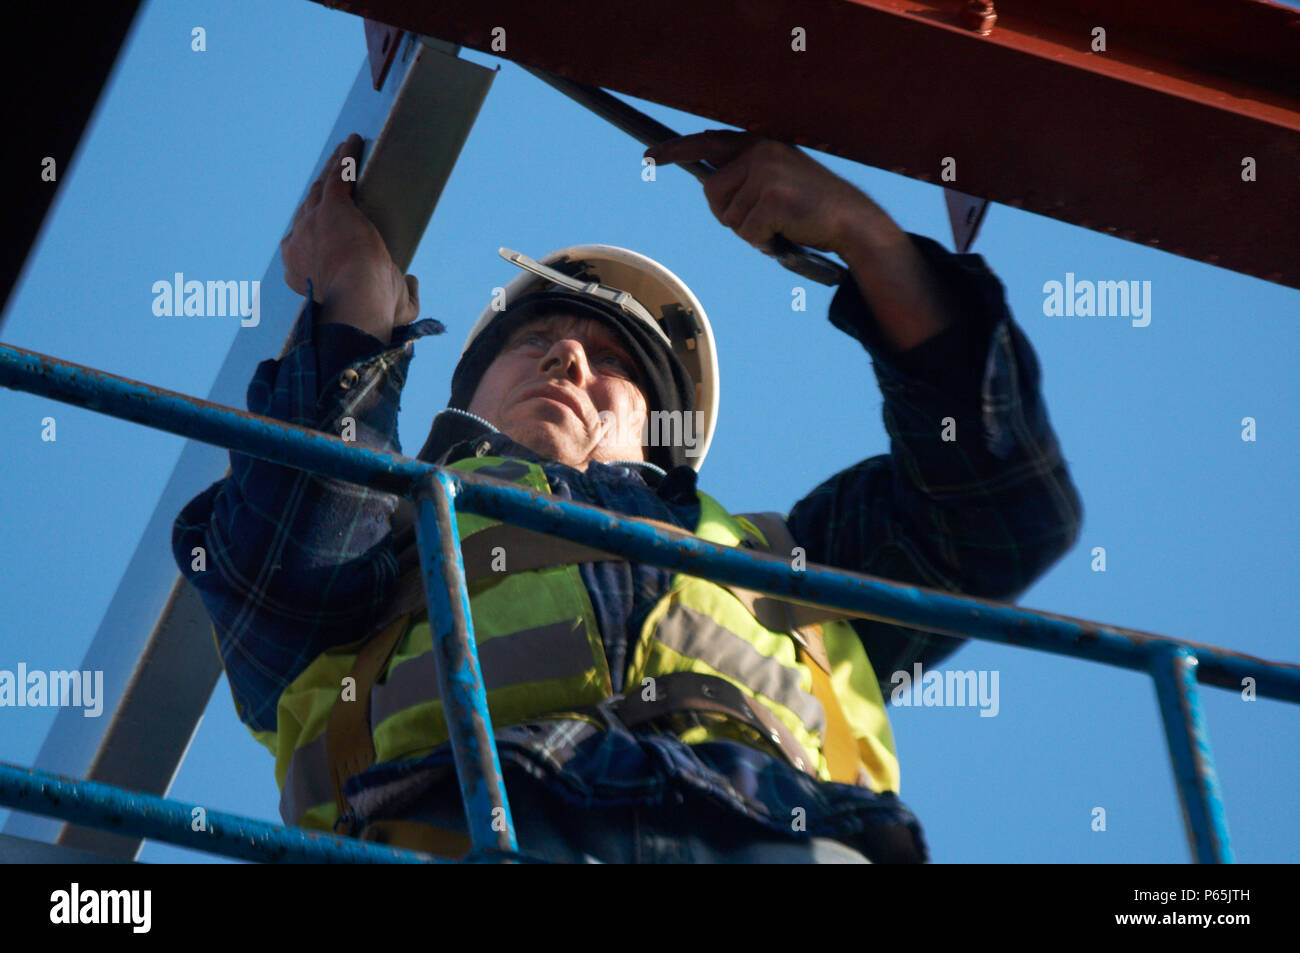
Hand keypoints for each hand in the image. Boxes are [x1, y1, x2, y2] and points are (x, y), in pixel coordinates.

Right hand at [280, 133, 418, 341]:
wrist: (358, 300)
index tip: (330, 223)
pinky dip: (346, 159)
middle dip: (321, 192)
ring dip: (334, 168)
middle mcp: (297, 243)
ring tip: (346, 153)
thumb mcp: (387, 308)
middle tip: (338, 178)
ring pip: (321, 187)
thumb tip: (412, 281)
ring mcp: (312, 222)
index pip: (307, 242)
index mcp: (298, 269)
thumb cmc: (370, 311)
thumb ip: (401, 296)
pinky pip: (337, 175)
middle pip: (310, 208)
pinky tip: (354, 143)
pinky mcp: (332, 206)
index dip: (316, 230)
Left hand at [648, 130, 953, 350]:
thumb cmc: (810, 210)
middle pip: (712, 193)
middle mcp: (759, 152)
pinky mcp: (772, 199)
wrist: (852, 222)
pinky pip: (746, 234)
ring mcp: (766, 174)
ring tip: (781, 224)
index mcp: (759, 143)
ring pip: (728, 218)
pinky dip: (763, 243)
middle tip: (764, 220)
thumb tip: (711, 192)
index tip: (648, 156)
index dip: (676, 151)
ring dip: (750, 232)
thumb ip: (746, 180)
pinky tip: (786, 234)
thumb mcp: (775, 182)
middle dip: (730, 215)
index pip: (708, 142)